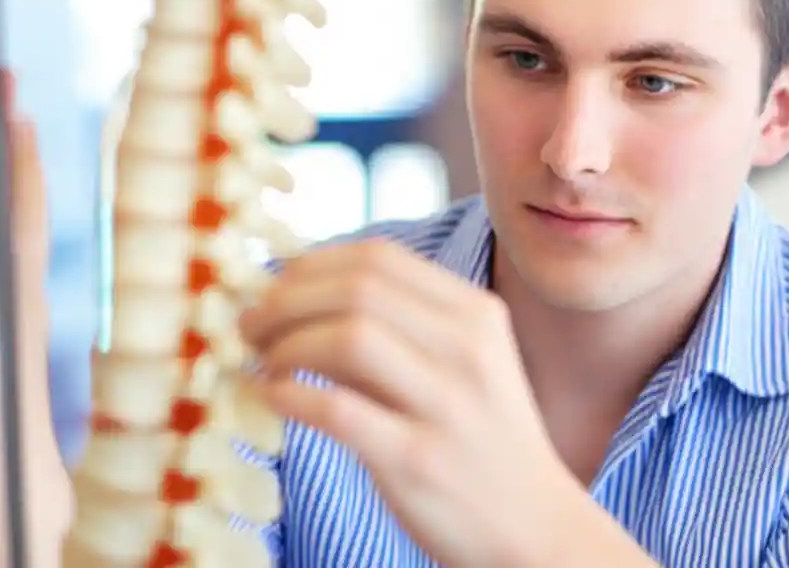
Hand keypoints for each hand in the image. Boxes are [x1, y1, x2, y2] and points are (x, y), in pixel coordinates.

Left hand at [241, 238, 583, 566]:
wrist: (535, 530)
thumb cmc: (482, 443)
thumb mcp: (462, 366)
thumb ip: (395, 331)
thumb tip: (298, 300)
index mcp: (477, 314)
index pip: (380, 258)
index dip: (312, 264)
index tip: (277, 288)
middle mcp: (468, 349)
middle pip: (358, 288)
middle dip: (287, 300)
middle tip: (252, 326)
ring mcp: (447, 405)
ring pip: (348, 337)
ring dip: (285, 343)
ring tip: (264, 363)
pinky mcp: (418, 461)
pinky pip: (336, 409)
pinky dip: (288, 396)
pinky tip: (273, 399)